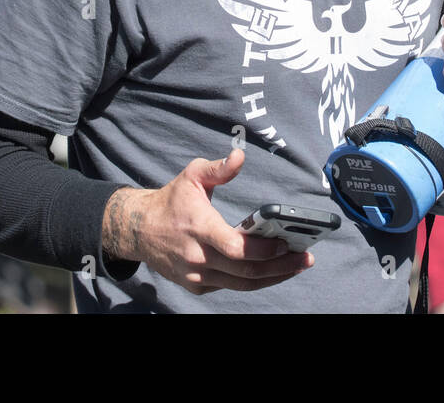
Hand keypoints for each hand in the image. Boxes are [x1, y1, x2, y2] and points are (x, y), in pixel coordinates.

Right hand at [100, 149, 313, 295]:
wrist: (138, 229)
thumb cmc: (171, 201)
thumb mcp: (191, 176)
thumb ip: (218, 169)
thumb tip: (240, 155)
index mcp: (199, 229)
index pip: (235, 248)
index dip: (263, 250)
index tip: (286, 243)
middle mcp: (197, 257)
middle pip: (246, 272)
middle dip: (280, 267)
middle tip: (304, 259)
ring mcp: (196, 275)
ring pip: (242, 285)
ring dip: (272, 278)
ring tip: (295, 266)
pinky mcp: (196, 285)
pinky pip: (230, 287)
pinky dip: (253, 281)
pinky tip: (271, 271)